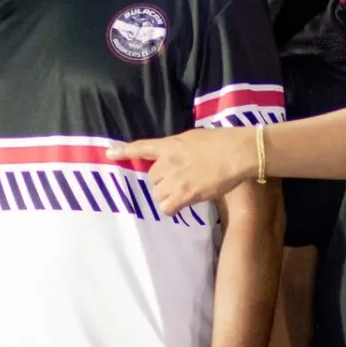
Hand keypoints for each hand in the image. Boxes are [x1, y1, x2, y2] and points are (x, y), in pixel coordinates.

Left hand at [107, 128, 254, 215]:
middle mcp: (167, 162)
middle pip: (152, 178)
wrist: (236, 152)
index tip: (109, 154)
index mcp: (170, 145)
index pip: (141, 147)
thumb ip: (180, 147)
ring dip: (167, 195)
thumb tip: (177, 156)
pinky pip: (168, 208)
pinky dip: (172, 208)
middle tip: (179, 180)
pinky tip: (182, 204)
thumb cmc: (221, 142)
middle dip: (162, 181)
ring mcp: (175, 179)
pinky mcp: (185, 194)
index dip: (123, 151)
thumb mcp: (194, 138)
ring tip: (183, 192)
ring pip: (158, 194)